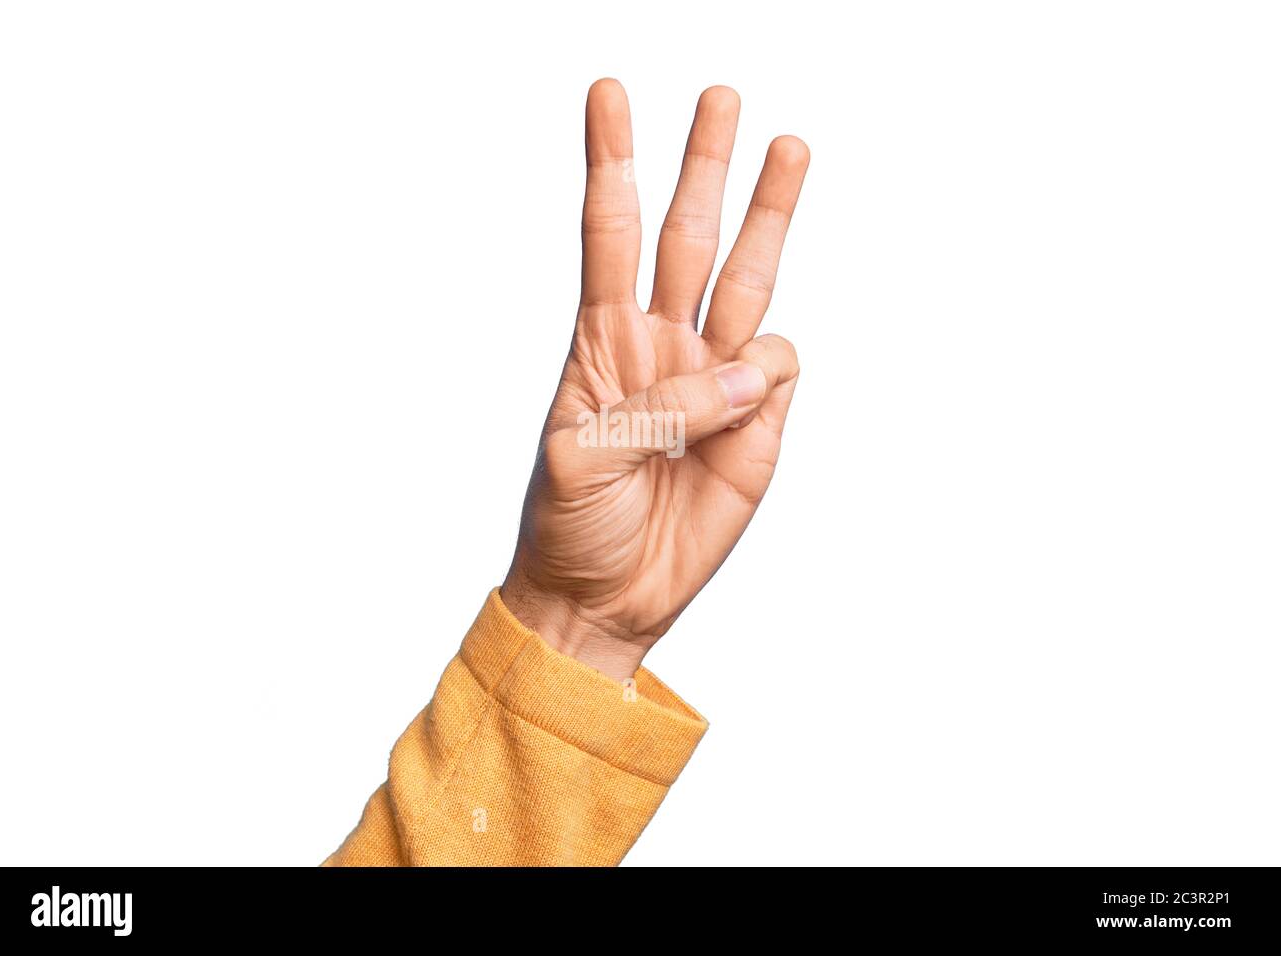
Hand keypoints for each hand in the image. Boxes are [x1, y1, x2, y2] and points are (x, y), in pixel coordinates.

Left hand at [502, 79, 809, 678]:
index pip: (608, 233)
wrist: (603, 601)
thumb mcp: (581, 461)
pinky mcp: (759, 427)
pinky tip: (750, 396)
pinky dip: (771, 369)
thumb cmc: (571, 527)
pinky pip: (780, 370)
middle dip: (704, 166)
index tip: (608, 94)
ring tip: (788, 149)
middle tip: (720, 96)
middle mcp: (663, 349)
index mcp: (603, 343)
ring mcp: (715, 385)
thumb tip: (747, 372)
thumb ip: (657, 411)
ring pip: (750, 282)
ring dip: (768, 216)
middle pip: (688, 237)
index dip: (611, 162)